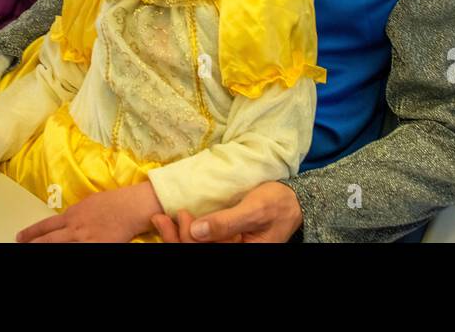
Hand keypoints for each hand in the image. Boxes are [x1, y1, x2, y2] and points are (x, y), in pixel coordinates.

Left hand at [17, 182, 162, 242]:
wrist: (130, 206)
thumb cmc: (113, 201)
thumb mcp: (89, 202)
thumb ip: (76, 213)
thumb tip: (67, 219)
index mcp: (72, 215)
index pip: (45, 226)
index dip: (31, 233)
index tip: (20, 237)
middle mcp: (74, 228)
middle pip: (48, 240)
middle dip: (33, 244)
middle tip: (21, 247)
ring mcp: (84, 239)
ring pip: (59, 247)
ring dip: (46, 249)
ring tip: (34, 252)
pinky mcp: (96, 247)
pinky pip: (80, 253)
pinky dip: (71, 253)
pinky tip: (65, 254)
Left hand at [150, 182, 302, 242]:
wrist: (293, 201)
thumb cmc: (277, 204)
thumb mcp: (254, 210)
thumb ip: (226, 222)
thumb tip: (195, 231)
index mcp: (244, 253)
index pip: (206, 253)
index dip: (186, 240)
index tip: (179, 217)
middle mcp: (234, 252)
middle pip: (197, 251)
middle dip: (176, 238)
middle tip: (161, 217)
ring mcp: (228, 247)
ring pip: (197, 247)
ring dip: (178, 235)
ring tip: (163, 217)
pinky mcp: (225, 240)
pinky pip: (203, 240)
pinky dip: (188, 231)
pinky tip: (177, 219)